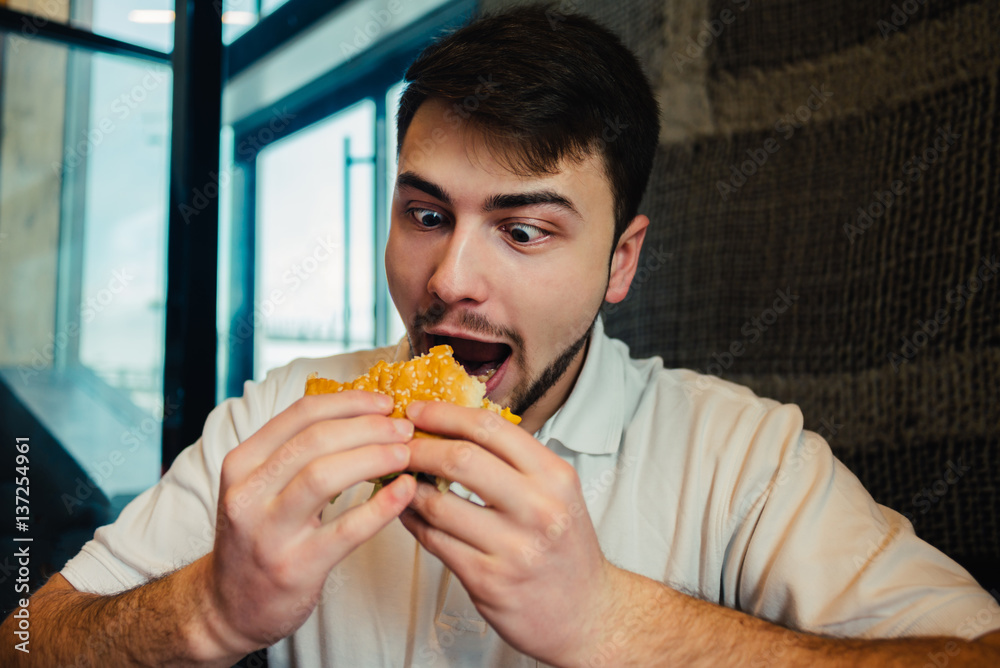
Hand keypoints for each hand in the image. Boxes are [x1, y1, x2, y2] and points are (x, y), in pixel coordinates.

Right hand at [200, 391, 416, 658]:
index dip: (350, 402)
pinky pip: (346, 529)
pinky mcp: (295, 566)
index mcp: (242, 463)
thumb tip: (362, 413)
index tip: (385, 402)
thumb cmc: (258, 536)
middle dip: (368, 427)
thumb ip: (297, 452)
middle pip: (316, 439)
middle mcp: (249, 493)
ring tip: (406, 454)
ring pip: (325, 476)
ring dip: (374, 457)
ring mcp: (269, 531)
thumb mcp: (260, 486)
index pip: (300, 414)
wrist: (228, 607)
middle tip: (404, 428)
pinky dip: (381, 506)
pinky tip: (405, 492)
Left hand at [399, 400, 617, 665]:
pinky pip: (435, 541)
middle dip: (418, 447)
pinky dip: (413, 522)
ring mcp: (513, 547)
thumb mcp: (558, 493)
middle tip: (397, 444)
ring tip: (398, 480)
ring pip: (439, 503)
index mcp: (554, 476)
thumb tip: (455, 426)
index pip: (491, 428)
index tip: (417, 409)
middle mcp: (538, 508)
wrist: (588, 614)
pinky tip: (407, 512)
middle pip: (461, 458)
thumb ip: (516, 462)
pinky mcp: (488, 580)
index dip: (445, 414)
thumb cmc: (566, 548)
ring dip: (409, 488)